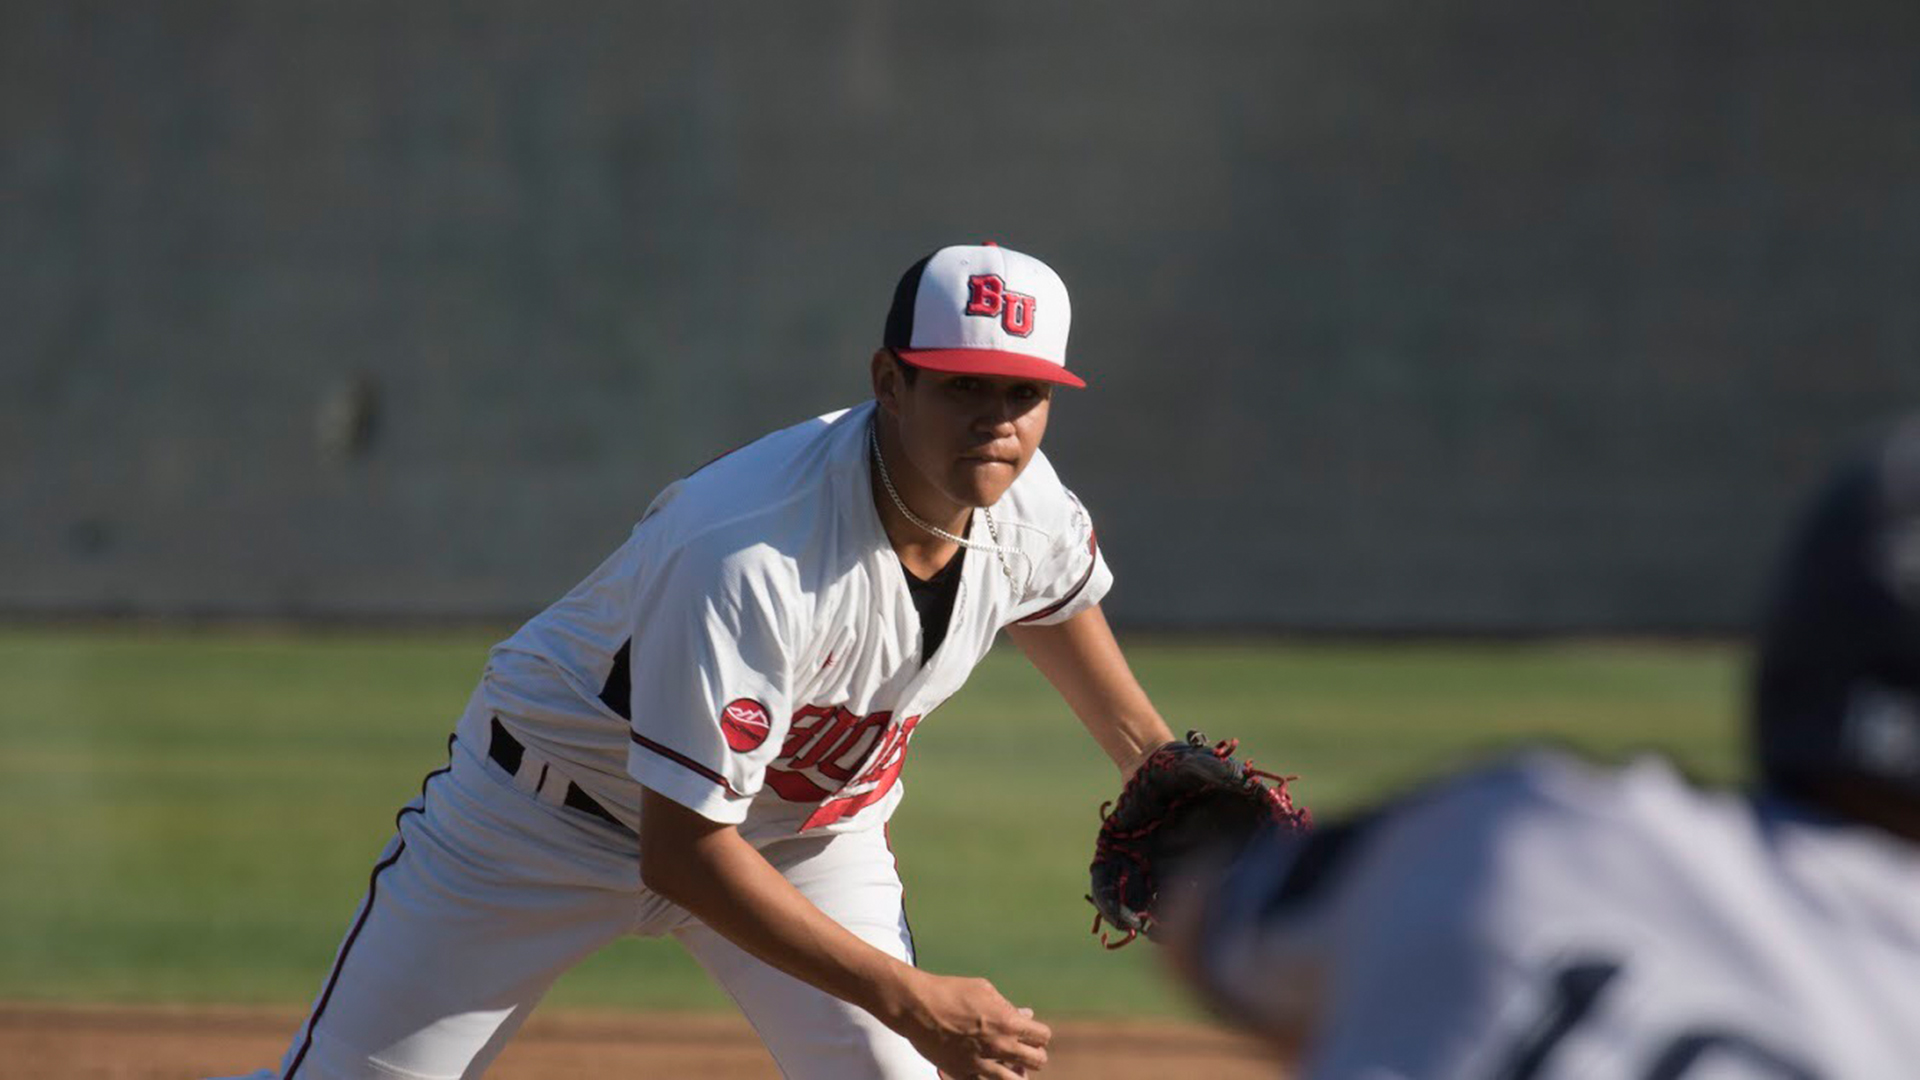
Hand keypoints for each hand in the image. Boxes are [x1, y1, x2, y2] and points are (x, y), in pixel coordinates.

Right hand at [882, 970, 1050, 1077]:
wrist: (916, 1007)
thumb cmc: (950, 992)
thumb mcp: (984, 990)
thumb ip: (1007, 1005)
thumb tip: (1025, 1014)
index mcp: (1007, 1023)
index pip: (1042, 1037)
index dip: (1038, 1035)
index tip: (1030, 1033)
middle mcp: (999, 1046)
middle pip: (1037, 1061)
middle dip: (1033, 1055)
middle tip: (1022, 1051)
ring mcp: (981, 1063)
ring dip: (1016, 1073)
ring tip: (1008, 1065)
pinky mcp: (962, 1073)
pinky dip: (988, 1079)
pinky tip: (985, 1069)